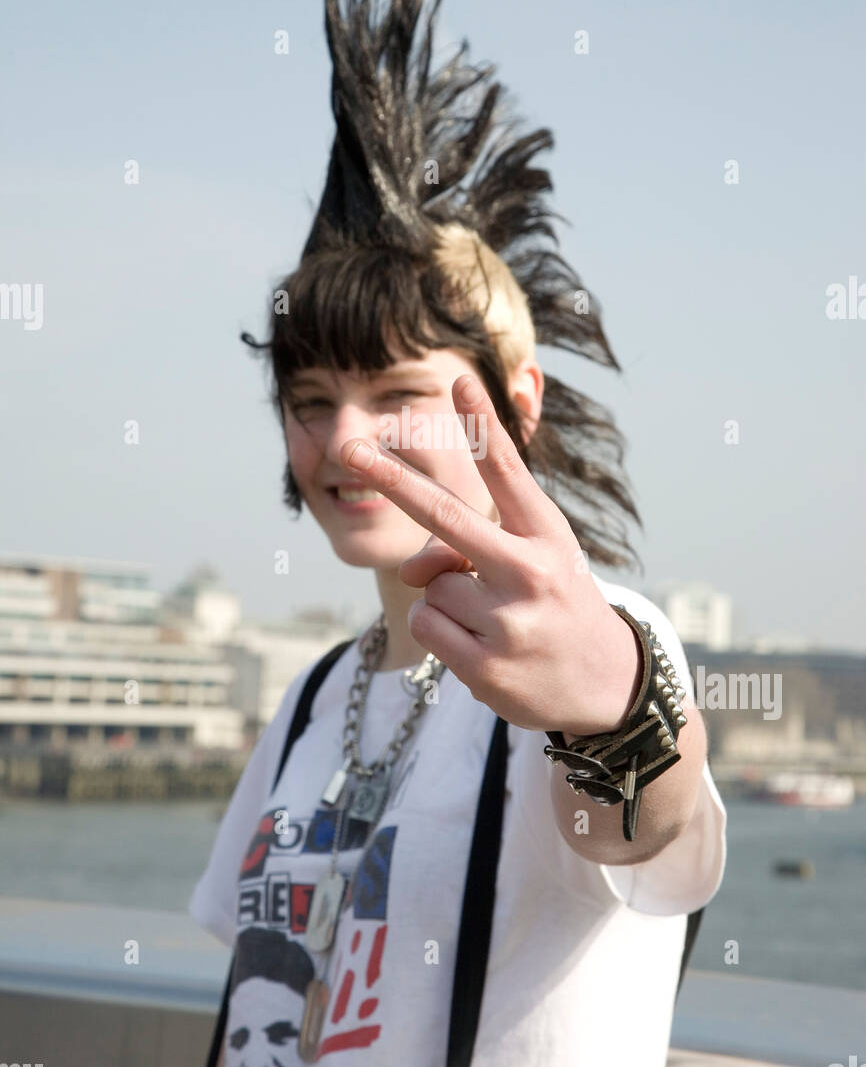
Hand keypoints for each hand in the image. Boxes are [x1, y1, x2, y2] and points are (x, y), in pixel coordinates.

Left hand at [339, 373, 640, 736]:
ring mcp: (509, 620)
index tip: (460, 381)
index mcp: (547, 534)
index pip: (510, 472)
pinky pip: (426, 624)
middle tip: (350, 449)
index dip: (483, 426)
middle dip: (392, 480)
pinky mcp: (487, 665)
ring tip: (495, 618)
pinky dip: (441, 631)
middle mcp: (531, 571)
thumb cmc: (555, 604)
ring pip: (430, 583)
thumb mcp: (528, 564)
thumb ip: (466, 549)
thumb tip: (405, 574)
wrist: (605, 684)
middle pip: (447, 517)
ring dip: (447, 597)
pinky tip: (485, 646)